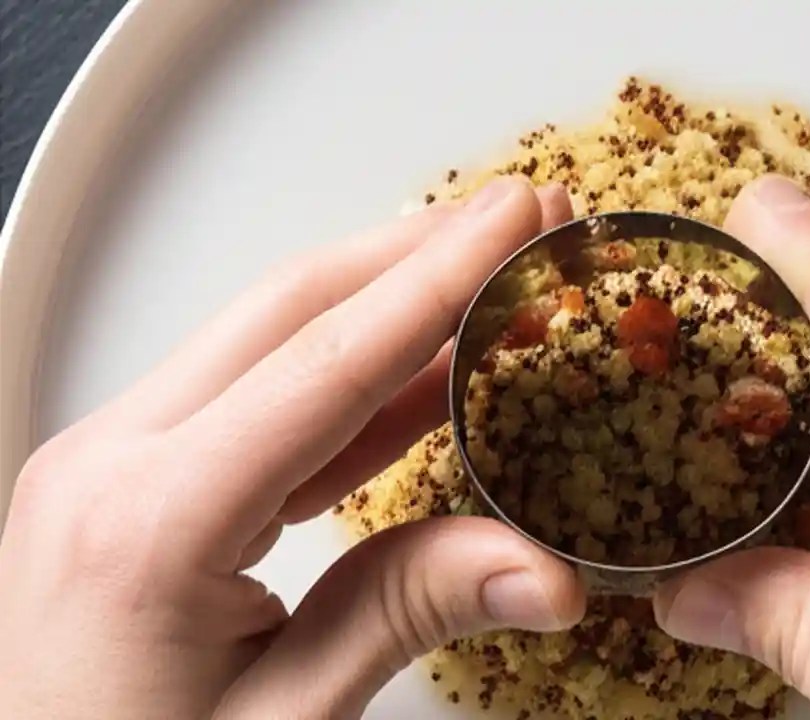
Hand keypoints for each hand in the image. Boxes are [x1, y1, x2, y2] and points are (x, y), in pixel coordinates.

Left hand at [0, 178, 585, 718]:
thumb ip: (404, 617)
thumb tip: (540, 567)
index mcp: (145, 524)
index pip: (324, 366)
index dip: (436, 282)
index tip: (514, 219)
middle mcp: (112, 464)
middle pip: (288, 313)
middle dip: (415, 253)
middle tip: (518, 216)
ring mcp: (113, 465)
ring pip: (272, 343)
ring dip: (389, 303)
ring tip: (490, 274)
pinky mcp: (135, 484)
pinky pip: (257, 405)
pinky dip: (353, 381)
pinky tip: (429, 367)